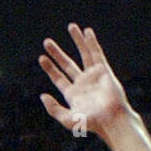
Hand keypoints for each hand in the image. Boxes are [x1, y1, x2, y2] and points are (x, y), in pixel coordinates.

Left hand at [39, 24, 133, 141]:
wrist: (109, 119)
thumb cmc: (90, 123)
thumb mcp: (66, 119)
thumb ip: (53, 108)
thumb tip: (42, 95)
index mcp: (72, 94)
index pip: (58, 78)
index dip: (50, 68)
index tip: (41, 58)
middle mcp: (82, 83)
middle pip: (67, 64)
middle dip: (57, 53)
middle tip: (47, 42)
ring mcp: (93, 75)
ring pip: (83, 54)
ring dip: (76, 40)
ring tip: (70, 27)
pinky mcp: (103, 70)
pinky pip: (96, 53)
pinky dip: (91, 42)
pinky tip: (87, 31)